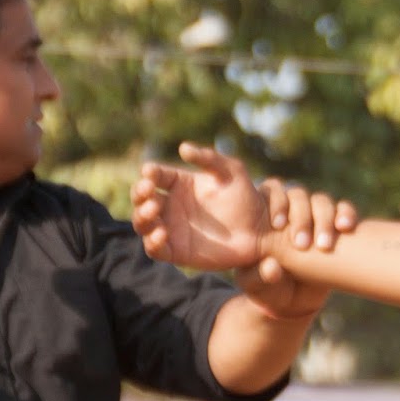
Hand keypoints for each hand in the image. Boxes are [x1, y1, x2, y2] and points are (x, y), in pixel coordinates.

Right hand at [132, 143, 265, 270]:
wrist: (260, 231)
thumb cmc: (246, 197)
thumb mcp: (232, 171)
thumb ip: (209, 158)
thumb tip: (183, 148)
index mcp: (180, 184)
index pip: (156, 175)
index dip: (150, 173)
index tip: (150, 173)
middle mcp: (171, 205)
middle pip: (142, 198)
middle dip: (139, 194)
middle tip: (147, 191)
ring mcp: (172, 229)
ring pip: (143, 223)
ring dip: (142, 216)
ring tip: (153, 210)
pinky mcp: (177, 252)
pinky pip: (155, 249)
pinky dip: (152, 242)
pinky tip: (161, 233)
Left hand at [235, 180, 357, 318]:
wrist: (293, 302)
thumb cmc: (267, 288)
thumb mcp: (256, 286)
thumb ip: (258, 277)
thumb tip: (272, 267)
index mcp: (264, 215)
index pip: (270, 191)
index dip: (276, 202)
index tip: (279, 224)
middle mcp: (290, 210)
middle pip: (298, 195)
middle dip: (301, 217)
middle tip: (301, 244)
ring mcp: (313, 216)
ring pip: (321, 201)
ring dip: (324, 219)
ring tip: (324, 245)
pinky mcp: (335, 227)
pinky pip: (345, 211)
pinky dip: (347, 214)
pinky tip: (345, 228)